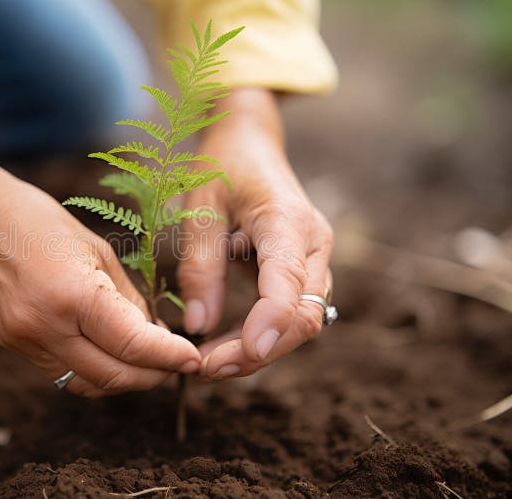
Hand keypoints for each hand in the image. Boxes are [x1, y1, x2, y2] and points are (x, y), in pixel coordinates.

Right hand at [0, 172, 201, 396]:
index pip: (134, 345)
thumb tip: (154, 336)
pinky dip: (93, 372)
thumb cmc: (41, 222)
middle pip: (113, 376)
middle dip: (152, 375)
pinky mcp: (13, 345)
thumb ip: (128, 300)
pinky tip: (109, 354)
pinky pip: (63, 374)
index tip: (194, 359)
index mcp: (73, 294)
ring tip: (146, 360)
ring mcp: (25, 341)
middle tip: (176, 362)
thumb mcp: (98, 250)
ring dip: (123, 379)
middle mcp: (45, 326)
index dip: (170, 357)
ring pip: (88, 384)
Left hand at [176, 88, 333, 379]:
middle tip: (204, 369)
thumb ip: (200, 266)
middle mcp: (313, 243)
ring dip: (260, 350)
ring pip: (302, 322)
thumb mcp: (198, 207)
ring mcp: (314, 259)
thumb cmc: (222, 165)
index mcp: (287, 219)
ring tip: (207, 366)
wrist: (250, 142)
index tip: (246, 352)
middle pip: (304, 314)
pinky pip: (291, 314)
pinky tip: (224, 348)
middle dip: (259, 350)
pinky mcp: (303, 270)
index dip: (272, 320)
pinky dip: (261, 337)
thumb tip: (198, 326)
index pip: (290, 279)